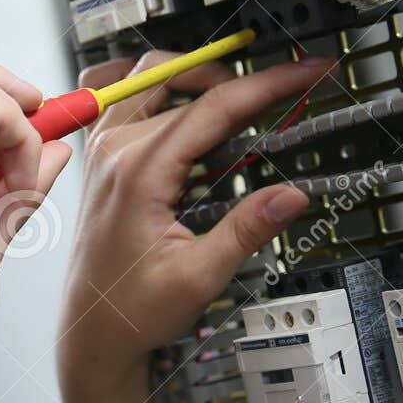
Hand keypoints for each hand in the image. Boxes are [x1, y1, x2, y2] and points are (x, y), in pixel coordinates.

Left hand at [54, 48, 336, 402]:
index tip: (309, 70)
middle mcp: (114, 151)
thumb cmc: (133, 312)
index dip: (270, 83)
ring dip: (195, 78)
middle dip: (236, 78)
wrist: (92, 332)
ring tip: (236, 105)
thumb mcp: (200, 277)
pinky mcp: (100, 159)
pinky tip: (180, 104)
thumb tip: (293, 195)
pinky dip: (152, 88)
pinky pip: (118, 96)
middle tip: (280, 94)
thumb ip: (246, 230)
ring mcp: (102, 150)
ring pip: (148, 77)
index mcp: (139, 173)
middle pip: (182, 79)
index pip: (215, 106)